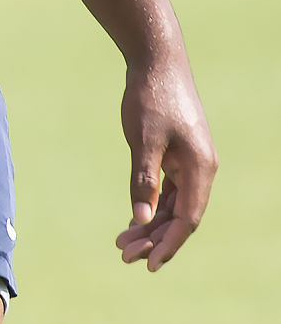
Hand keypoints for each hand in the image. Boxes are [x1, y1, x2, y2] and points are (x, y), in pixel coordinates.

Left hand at [116, 53, 216, 269]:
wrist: (156, 59)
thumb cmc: (151, 96)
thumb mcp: (143, 139)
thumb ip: (143, 179)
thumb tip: (140, 218)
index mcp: (200, 167)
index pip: (187, 219)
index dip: (169, 244)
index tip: (148, 264)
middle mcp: (201, 168)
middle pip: (180, 216)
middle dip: (154, 238)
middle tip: (124, 256)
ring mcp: (190, 161)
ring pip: (174, 205)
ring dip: (151, 225)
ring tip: (122, 244)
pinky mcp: (179, 154)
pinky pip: (169, 190)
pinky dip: (153, 205)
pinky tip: (135, 220)